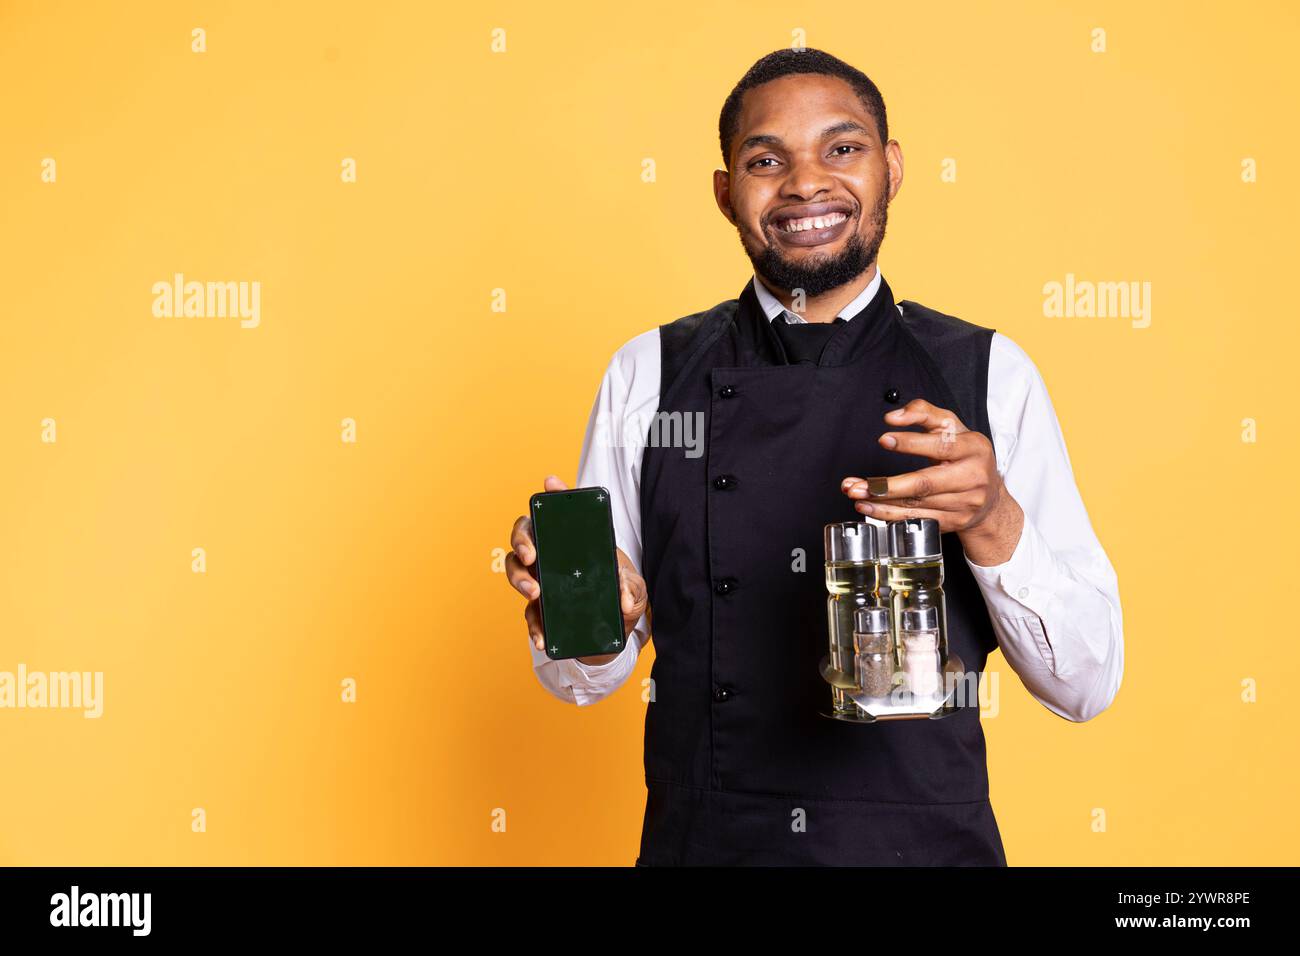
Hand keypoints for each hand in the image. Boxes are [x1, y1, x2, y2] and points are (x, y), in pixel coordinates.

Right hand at [506, 474, 649, 664]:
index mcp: (577, 543)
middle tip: (531, 555)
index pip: (561, 513)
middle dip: (522, 540)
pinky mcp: (540, 611)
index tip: (550, 484)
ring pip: (516, 569)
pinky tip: (542, 636)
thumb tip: (621, 595)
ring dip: (518, 578)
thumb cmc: (622, 600)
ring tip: (533, 592)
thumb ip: (632, 588)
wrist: (614, 637)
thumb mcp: (635, 591)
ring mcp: (542, 581)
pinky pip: (529, 614)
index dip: (554, 495)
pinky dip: (533, 626)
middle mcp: (553, 557)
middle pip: (525, 535)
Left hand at [840, 399, 1022, 561]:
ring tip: (856, 493)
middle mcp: (971, 478)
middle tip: (859, 484)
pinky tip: (869, 508)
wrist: (992, 498)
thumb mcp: (953, 427)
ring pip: (916, 504)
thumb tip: (895, 416)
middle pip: (925, 483)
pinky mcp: (953, 522)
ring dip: (880, 501)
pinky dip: (889, 515)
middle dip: (887, 485)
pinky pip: (916, 519)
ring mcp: (963, 504)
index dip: (911, 443)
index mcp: (974, 449)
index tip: (884, 439)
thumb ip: (925, 413)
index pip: (941, 445)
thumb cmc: (968, 457)